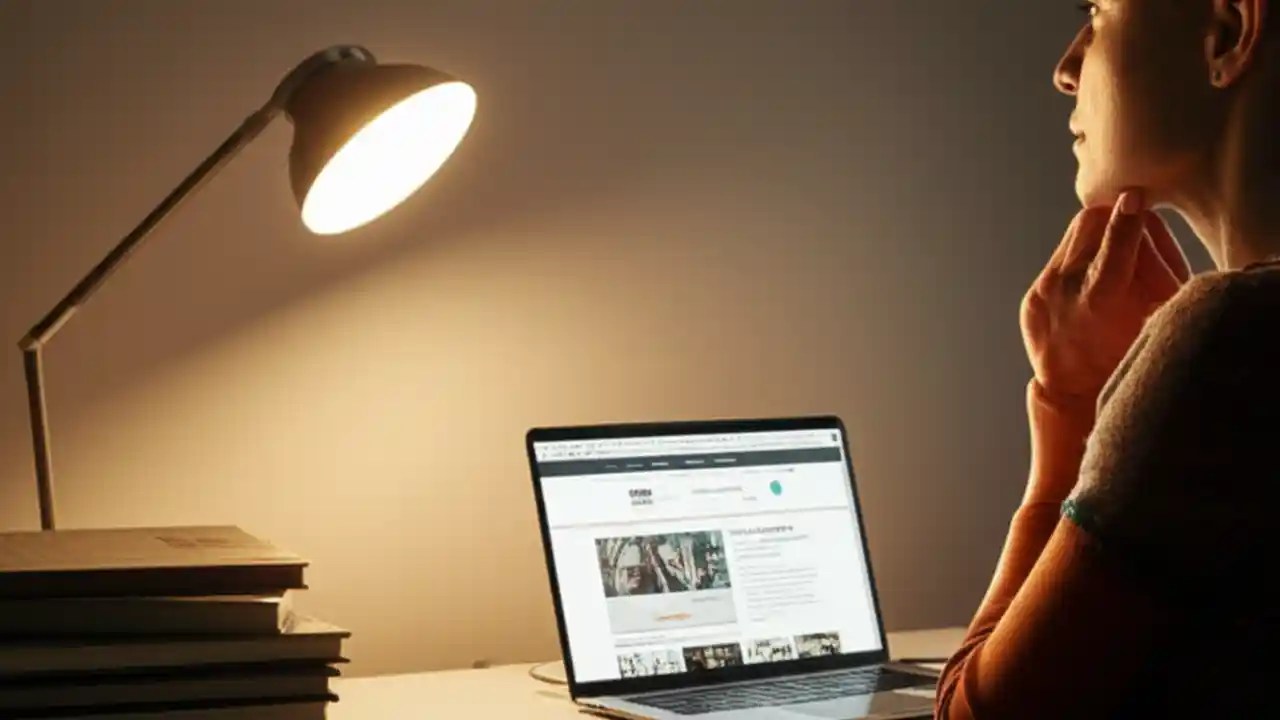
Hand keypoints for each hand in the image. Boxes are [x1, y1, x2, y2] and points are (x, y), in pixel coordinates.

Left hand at [1020, 190, 1191, 406]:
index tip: (1136, 197)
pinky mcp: (1029, 299)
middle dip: (1116, 219)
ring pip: (1074, 238)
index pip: (1114, 243)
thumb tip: (1144, 220)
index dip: (1127, 219)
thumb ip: (1156, 269)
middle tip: (1137, 234)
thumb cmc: (1130, 354)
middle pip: (1089, 223)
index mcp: (1099, 299)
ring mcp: (1041, 294)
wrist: (1078, 394)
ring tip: (1117, 266)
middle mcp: (1063, 292)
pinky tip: (1095, 284)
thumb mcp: (1158, 316)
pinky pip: (1059, 261)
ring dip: (1099, 238)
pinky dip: (1082, 261)